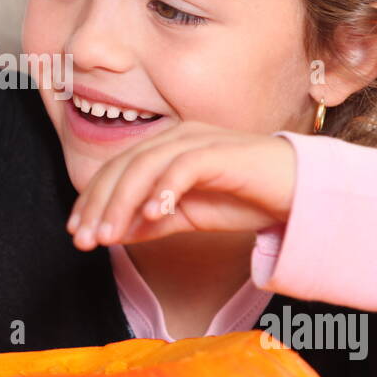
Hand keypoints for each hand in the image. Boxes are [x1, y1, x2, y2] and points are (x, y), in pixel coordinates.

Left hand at [65, 123, 296, 249]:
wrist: (300, 193)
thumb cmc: (245, 199)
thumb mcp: (188, 216)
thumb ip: (152, 221)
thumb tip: (112, 234)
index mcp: (166, 147)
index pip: (116, 169)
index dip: (91, 200)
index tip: (77, 233)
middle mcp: (178, 136)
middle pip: (123, 165)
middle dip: (98, 204)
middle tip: (84, 239)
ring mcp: (200, 140)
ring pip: (146, 165)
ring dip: (122, 201)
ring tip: (109, 235)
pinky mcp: (222, 151)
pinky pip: (185, 166)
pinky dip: (165, 189)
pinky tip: (152, 216)